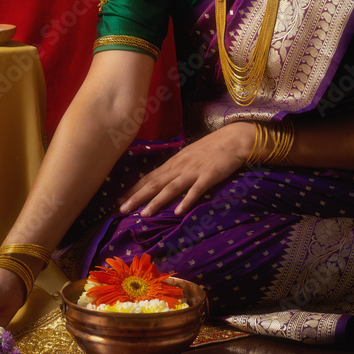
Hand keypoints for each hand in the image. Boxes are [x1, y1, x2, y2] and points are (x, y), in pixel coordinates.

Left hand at [117, 122, 253, 216]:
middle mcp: (179, 167)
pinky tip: (178, 212)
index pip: (149, 177)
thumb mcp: (188, 156)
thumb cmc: (211, 148)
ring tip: (144, 214)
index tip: (119, 201)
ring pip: (171, 188)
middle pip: (155, 183)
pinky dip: (187, 200)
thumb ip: (176, 168)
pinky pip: (196, 190)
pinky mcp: (209, 175)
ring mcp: (194, 171)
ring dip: (157, 202)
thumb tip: (162, 180)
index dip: (134, 189)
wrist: (233, 139)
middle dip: (137, 197)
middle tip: (121, 210)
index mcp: (174, 163)